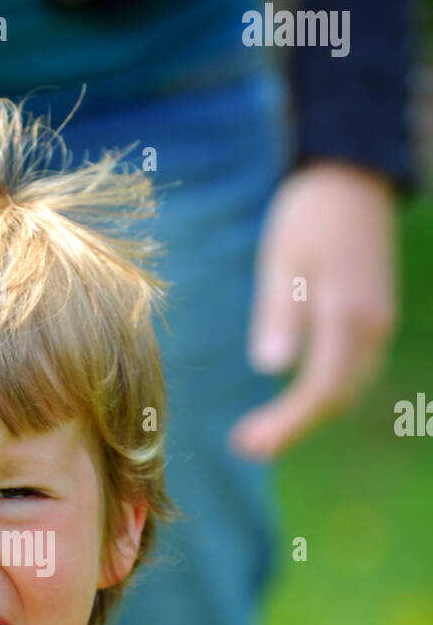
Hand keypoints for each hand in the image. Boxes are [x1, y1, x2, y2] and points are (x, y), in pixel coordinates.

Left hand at [230, 161, 397, 459]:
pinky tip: (291, 403)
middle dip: (293, 428)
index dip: (287, 424)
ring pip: (347, 388)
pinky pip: (351, 371)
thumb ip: (279, 314)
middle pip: (336, 397)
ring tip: (262, 434)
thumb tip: (271, 367)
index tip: (248, 445)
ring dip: (307, 416)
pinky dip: (322, 394)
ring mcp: (378, 325)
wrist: (352, 178)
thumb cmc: (309, 214)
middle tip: (246, 447)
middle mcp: (371, 327)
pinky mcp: (373, 320)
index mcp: (347, 314)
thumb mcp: (283, 260)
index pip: (320, 389)